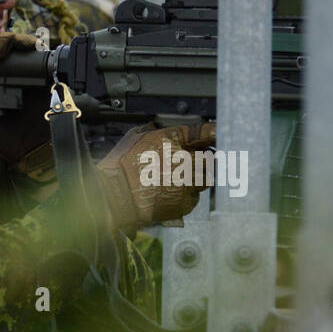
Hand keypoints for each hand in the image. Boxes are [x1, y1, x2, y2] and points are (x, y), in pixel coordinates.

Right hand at [93, 121, 217, 232]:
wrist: (113, 195)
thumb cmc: (120, 166)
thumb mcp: (137, 136)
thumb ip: (158, 132)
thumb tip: (168, 130)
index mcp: (174, 140)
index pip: (203, 132)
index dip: (214, 133)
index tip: (219, 134)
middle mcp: (185, 160)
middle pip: (209, 159)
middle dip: (203, 161)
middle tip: (191, 164)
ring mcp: (186, 182)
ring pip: (205, 180)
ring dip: (197, 179)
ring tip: (176, 180)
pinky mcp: (184, 202)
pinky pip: (194, 197)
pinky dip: (187, 196)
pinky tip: (171, 194)